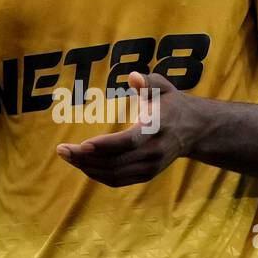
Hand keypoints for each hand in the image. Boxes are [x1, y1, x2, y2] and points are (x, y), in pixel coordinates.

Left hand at [55, 72, 200, 186]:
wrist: (195, 130)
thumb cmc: (172, 103)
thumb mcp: (164, 87)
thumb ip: (149, 81)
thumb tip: (133, 76)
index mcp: (156, 128)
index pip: (130, 141)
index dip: (106, 145)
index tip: (83, 144)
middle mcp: (154, 152)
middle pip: (116, 161)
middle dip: (86, 158)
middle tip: (62, 150)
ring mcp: (151, 167)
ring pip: (115, 174)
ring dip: (88, 167)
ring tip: (67, 155)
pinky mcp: (146, 175)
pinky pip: (118, 180)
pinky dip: (98, 175)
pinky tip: (81, 164)